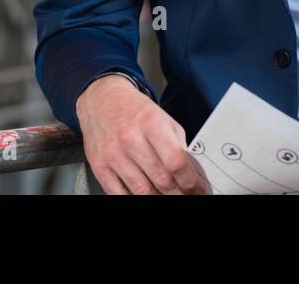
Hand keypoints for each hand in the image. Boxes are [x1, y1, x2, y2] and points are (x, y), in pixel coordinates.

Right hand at [76, 75, 210, 193]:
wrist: (102, 99)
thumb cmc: (134, 110)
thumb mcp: (164, 118)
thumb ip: (178, 146)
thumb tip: (192, 175)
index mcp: (151, 123)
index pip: (176, 162)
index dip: (191, 181)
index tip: (198, 189)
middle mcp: (130, 138)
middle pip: (162, 180)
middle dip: (179, 193)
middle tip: (185, 194)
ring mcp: (113, 154)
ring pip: (143, 191)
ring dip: (159, 198)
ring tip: (167, 194)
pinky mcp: (99, 166)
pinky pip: (119, 195)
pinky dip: (135, 198)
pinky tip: (146, 194)